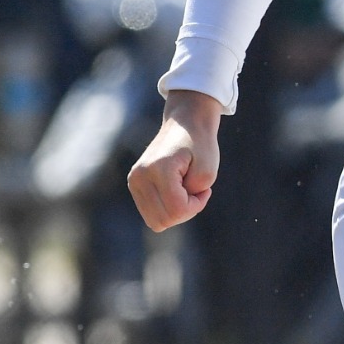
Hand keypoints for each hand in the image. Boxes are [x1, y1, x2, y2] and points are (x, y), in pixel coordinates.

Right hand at [128, 90, 222, 231]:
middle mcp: (139, 177)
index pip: (176, 210)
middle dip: (185, 211)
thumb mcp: (209, 169)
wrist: (186, 122)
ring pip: (155, 221)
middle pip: (163, 220)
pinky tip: (177, 191)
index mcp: (157, 169)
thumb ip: (195, 194)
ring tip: (186, 190)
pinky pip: (151, 213)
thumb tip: (174, 213)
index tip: (206, 190)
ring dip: (176, 211)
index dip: (196, 206)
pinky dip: (168, 208)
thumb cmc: (200, 144)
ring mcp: (133, 181)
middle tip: (197, 191)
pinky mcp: (134, 185)